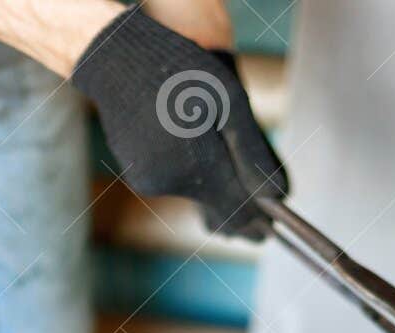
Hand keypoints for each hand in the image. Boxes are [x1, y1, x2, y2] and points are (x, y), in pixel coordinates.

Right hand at [71, 8, 287, 236]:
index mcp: (192, 166)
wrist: (117, 56)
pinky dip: (190, 169)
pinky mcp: (137, 176)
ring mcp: (148, 182)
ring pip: (199, 194)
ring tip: (212, 138)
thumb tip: (277, 199)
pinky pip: (178, 183)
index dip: (261, 214)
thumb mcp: (228, 100)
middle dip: (240, 195)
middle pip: (219, 207)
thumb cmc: (180, 69)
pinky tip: (187, 139)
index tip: (276, 208)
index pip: (238, 212)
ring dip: (214, 178)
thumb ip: (252, 153)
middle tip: (256, 173)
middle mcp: (166, 184)